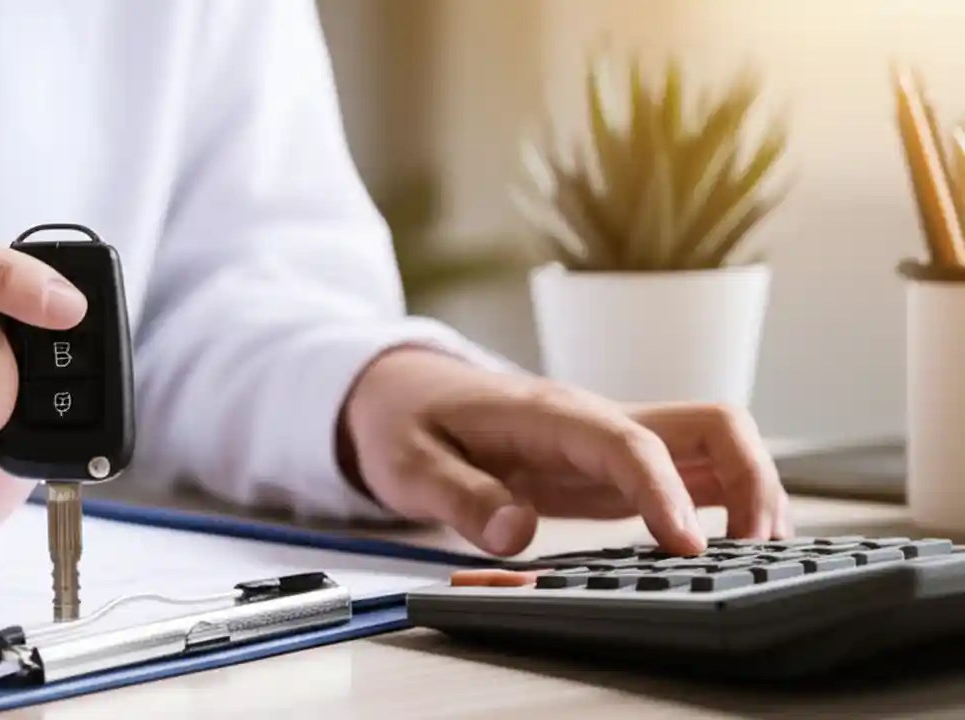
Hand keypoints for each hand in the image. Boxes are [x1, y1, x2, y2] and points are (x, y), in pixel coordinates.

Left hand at [342, 348, 790, 556]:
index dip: (665, 492)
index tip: (689, 548)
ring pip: (714, 445)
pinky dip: (724, 503)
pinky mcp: (614, 463)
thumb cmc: (407, 423)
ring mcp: (613, 438)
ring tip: (762, 557)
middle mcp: (597, 418)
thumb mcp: (410, 465)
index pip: (628, 443)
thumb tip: (516, 534)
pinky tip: (730, 547)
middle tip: (754, 551)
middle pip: (709, 424)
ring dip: (752, 491)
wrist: (404, 393)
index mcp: (550, 413)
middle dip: (750, 478)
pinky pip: (690, 471)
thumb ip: (460, 497)